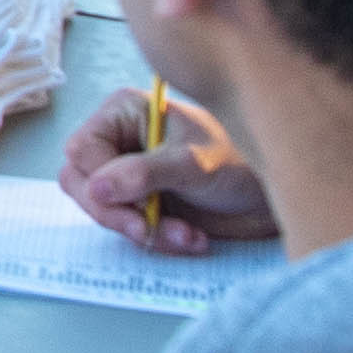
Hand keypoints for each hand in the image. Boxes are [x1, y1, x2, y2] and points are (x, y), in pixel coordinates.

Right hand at [58, 90, 276, 255]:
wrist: (272, 196)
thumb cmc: (240, 162)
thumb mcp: (193, 164)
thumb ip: (144, 173)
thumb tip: (97, 187)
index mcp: (126, 113)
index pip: (82, 150)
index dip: (99, 180)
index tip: (131, 203)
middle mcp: (121, 141)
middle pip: (80, 182)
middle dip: (116, 213)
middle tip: (145, 228)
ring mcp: (129, 175)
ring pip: (102, 210)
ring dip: (140, 230)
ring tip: (183, 235)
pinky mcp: (141, 204)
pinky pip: (126, 228)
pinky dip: (156, 239)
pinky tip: (190, 238)